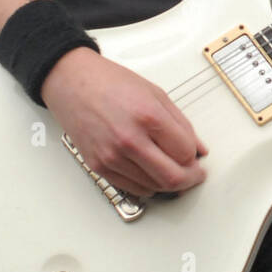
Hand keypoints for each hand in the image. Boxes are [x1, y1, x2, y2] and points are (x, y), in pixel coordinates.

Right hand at [40, 47, 206, 199]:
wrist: (73, 82)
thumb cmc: (110, 83)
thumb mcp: (155, 94)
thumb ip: (182, 124)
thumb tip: (199, 149)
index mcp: (148, 116)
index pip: (185, 153)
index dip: (196, 158)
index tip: (197, 157)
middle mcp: (129, 139)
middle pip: (172, 177)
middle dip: (190, 179)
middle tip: (194, 175)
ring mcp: (112, 156)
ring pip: (154, 187)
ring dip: (169, 183)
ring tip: (172, 170)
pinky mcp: (99, 166)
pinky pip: (133, 188)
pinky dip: (148, 185)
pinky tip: (151, 172)